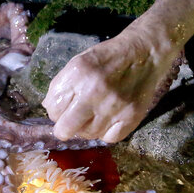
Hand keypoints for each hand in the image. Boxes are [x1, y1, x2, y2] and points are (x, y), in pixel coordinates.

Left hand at [42, 30, 173, 142]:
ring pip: (88, 135)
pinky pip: (109, 138)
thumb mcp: (78, 62)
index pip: (52, 108)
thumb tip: (49, 108)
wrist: (144, 54)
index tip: (62, 108)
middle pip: (66, 128)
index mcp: (78, 74)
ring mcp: (113, 107)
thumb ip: (62, 85)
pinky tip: (106, 121)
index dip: (55, 111)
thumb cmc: (107, 58)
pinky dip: (105, 133)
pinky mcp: (131, 117)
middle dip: (64, 128)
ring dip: (86, 128)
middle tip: (70, 123)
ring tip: (92, 116)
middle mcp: (94, 92)